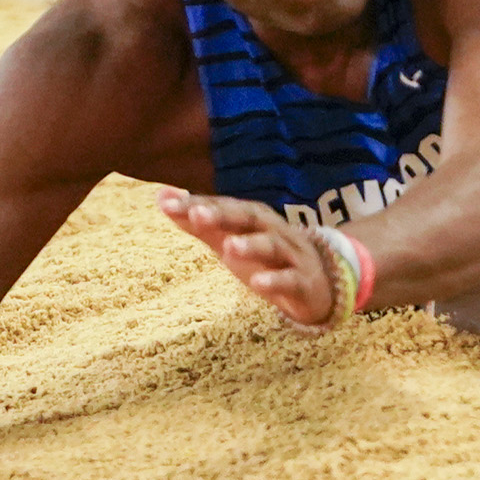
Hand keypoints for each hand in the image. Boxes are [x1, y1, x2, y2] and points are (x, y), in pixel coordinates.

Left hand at [155, 189, 332, 326]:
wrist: (319, 282)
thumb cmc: (265, 258)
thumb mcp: (229, 239)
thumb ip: (197, 221)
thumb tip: (160, 195)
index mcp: (252, 218)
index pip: (223, 206)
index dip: (197, 204)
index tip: (166, 203)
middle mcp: (272, 230)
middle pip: (248, 217)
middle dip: (223, 214)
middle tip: (196, 214)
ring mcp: (290, 255)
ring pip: (272, 245)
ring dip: (252, 244)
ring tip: (229, 247)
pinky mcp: (302, 281)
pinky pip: (290, 279)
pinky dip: (275, 280)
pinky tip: (258, 283)